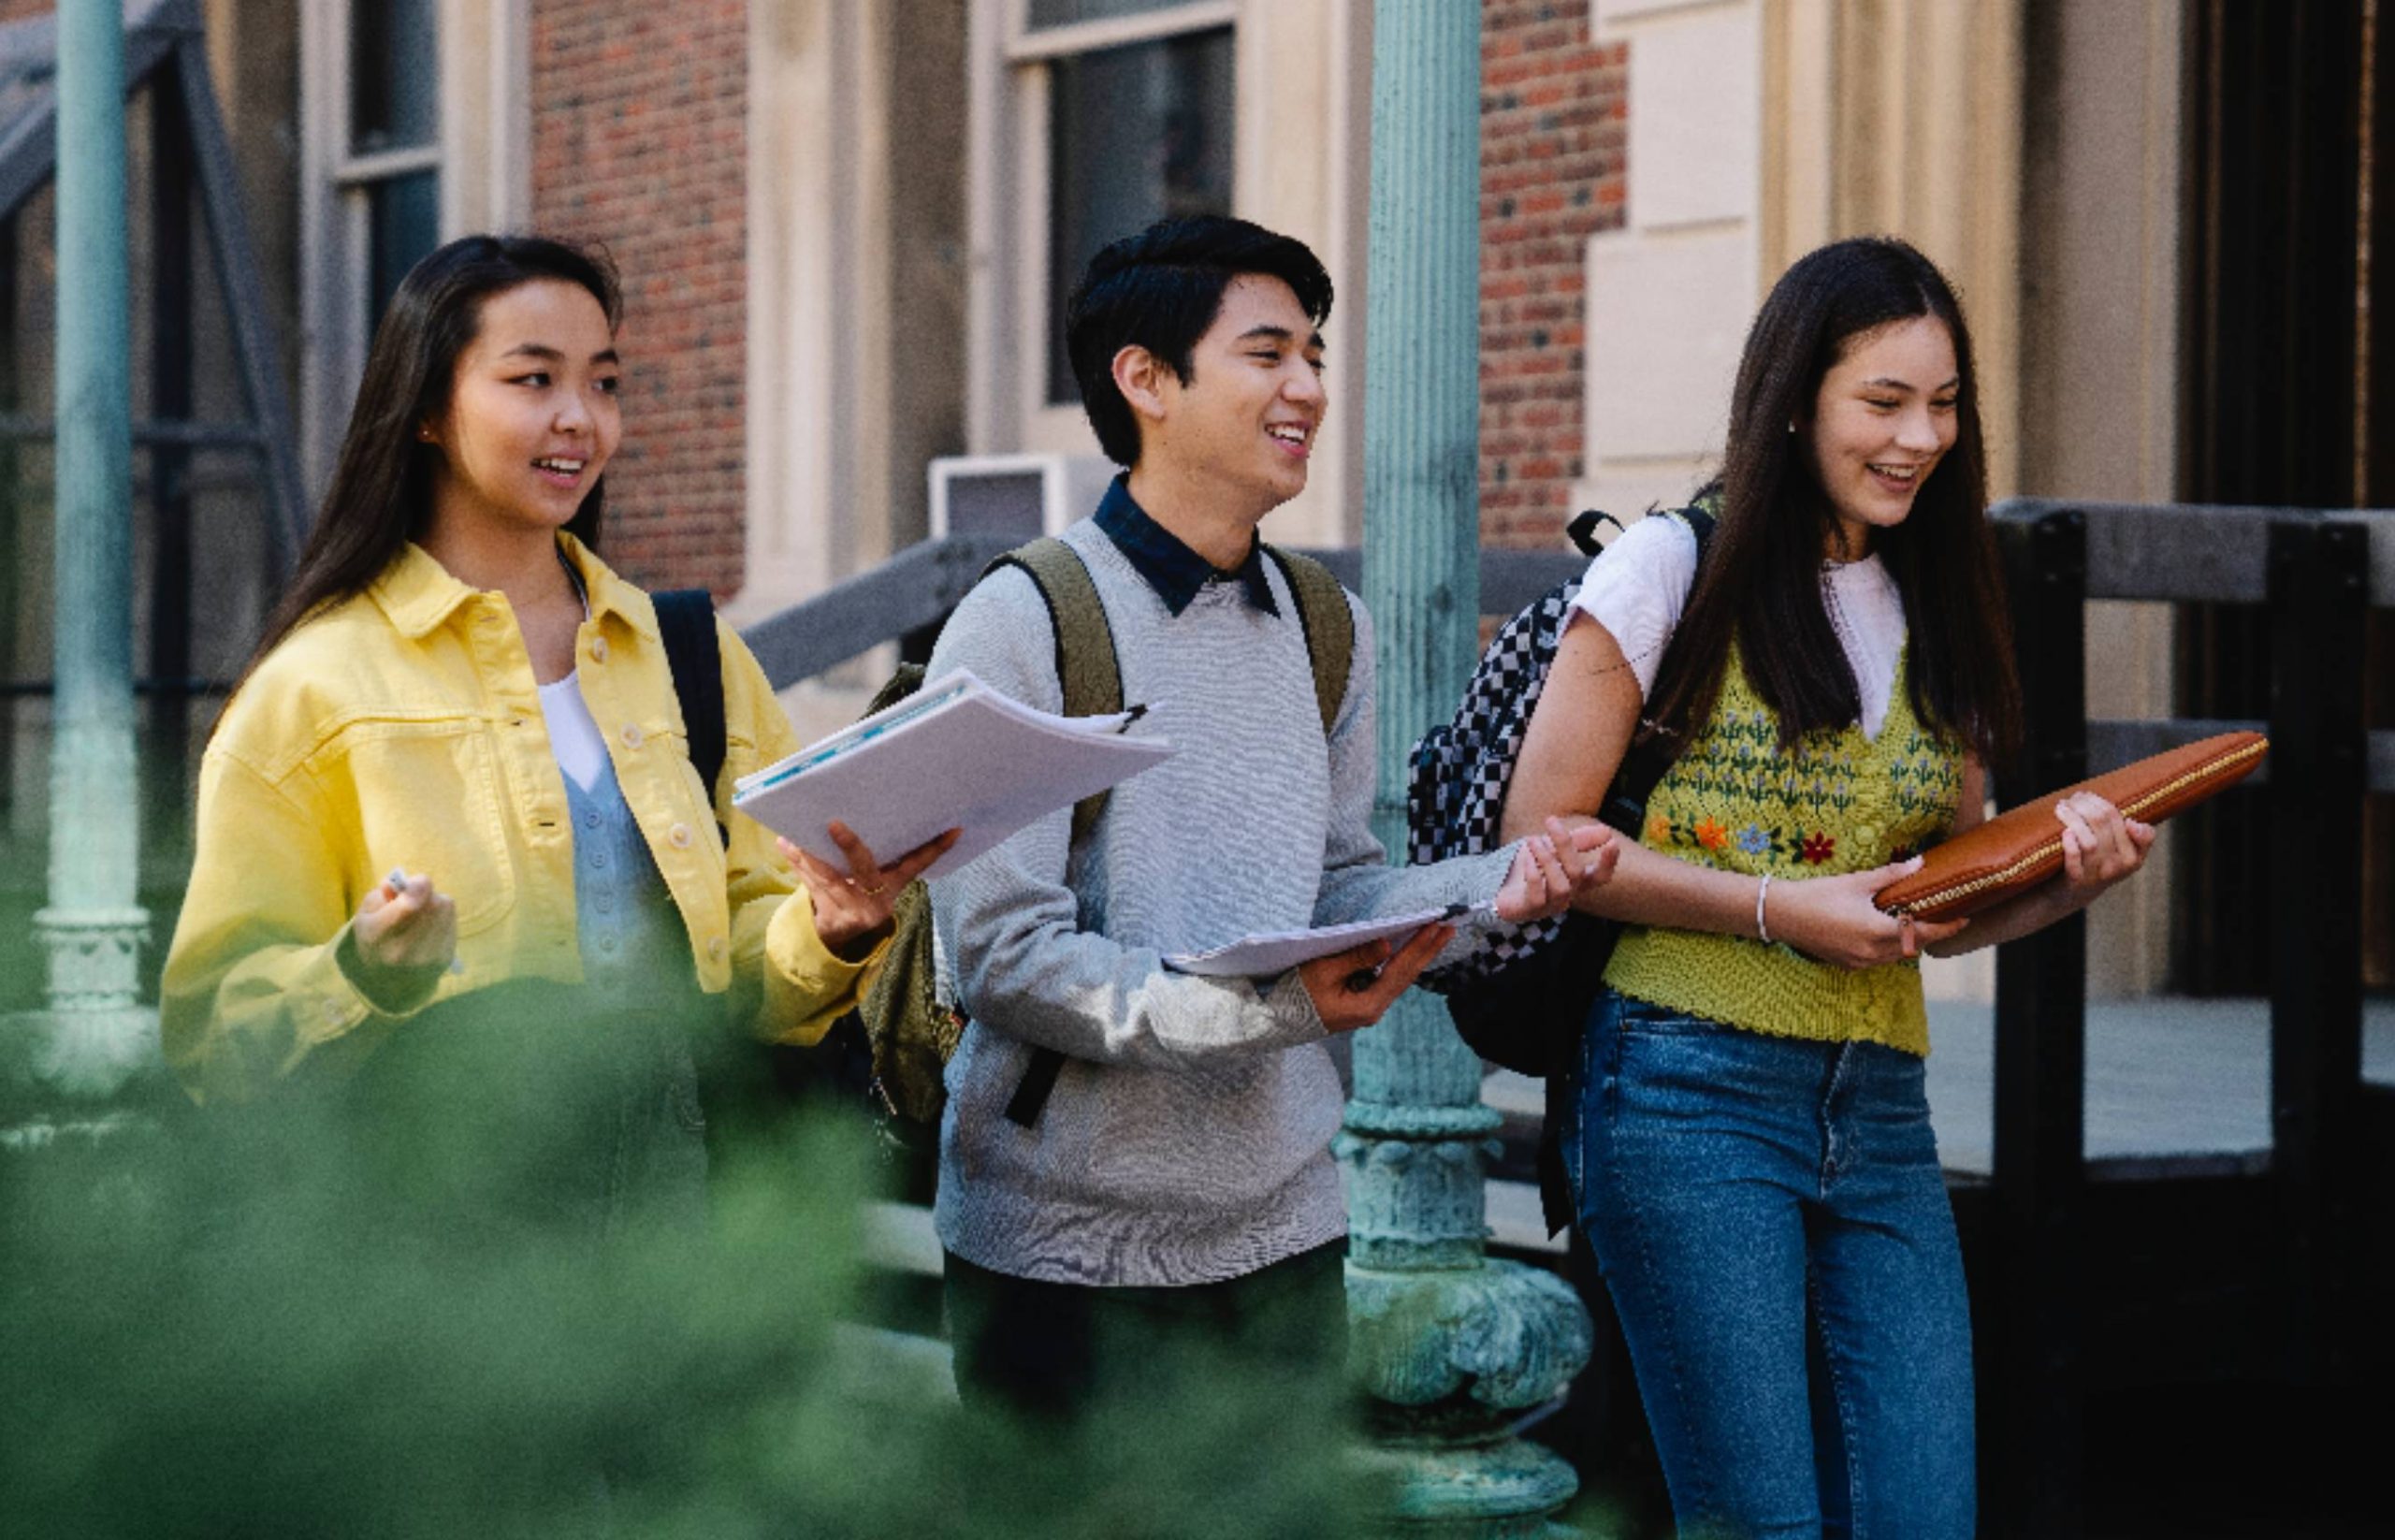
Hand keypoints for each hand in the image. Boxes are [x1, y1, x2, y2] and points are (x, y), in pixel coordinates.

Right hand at [355, 868, 457, 971]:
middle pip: (433, 903)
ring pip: (445, 908)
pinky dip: (443, 917)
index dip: (418, 887)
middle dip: (426, 893)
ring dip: (436, 903)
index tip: (417, 882)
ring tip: (422, 912)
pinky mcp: (445, 959)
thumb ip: (381, 895)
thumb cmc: (376, 938)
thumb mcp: (366, 915)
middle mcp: (403, 951)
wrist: (389, 980)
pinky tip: (430, 926)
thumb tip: (404, 882)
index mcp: (376, 937)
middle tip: (416, 897)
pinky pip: (452, 921)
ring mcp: (427, 958)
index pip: (409, 906)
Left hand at [782, 821, 961, 960]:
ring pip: (829, 877)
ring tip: (795, 833)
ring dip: (810, 854)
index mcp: (893, 888)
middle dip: (850, 847)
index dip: (935, 849)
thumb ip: (902, 858)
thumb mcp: (886, 881)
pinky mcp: (827, 915)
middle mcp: (876, 900)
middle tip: (835, 824)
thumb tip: (942, 827)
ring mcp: (851, 909)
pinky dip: (796, 862)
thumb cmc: (864, 895)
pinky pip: (809, 884)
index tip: (952, 830)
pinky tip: (784, 842)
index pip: (917, 864)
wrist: (841, 935)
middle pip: (864, 870)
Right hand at [1297, 921, 1455, 1034]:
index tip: (1437, 925)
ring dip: (1416, 956)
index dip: (1419, 946)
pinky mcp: (1359, 1003)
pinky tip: (1408, 952)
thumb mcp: (1324, 971)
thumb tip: (1387, 945)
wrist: (1275, 1022)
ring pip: (1398, 979)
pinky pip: (1386, 981)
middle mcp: (1373, 1010)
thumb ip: (1357, 958)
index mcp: (1368, 1005)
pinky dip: (1400, 964)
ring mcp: (1367, 1008)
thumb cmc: (1295, 996)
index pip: (1400, 970)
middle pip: (1406, 976)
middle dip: (1427, 950)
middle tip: (1449, 928)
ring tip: (1435, 937)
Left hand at [1493, 817, 1620, 924]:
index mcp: (1576, 881)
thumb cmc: (1530, 866)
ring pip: (1561, 887)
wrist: (1496, 885)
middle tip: (1550, 821)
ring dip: (1548, 859)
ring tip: (1533, 840)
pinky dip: (1534, 874)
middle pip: (1576, 873)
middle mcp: (1567, 895)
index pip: (1601, 877)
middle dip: (1565, 845)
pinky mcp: (1529, 910)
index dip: (1609, 862)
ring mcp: (1549, 905)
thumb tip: (1607, 830)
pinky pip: (1537, 896)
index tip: (1612, 842)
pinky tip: (1526, 858)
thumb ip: (1577, 841)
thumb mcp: (1553, 848)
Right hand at [1776, 857, 1968, 970]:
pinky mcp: (1847, 964)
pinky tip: (1886, 932)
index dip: (1947, 927)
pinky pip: (1879, 959)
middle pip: (1914, 947)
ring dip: (1910, 942)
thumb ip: (1892, 875)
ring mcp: (1859, 962)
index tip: (1964, 919)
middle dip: (1929, 934)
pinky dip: (1889, 948)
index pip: (1924, 933)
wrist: (1781, 915)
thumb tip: (1920, 863)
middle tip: (1942, 916)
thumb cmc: (1818, 895)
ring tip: (1916, 923)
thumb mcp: (1857, 882)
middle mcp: (1872, 952)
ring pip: (1897, 956)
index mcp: (1878, 931)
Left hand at [2055, 791, 2154, 893]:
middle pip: (2104, 825)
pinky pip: (2075, 862)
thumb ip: (2135, 836)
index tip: (2089, 796)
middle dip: (2086, 804)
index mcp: (2133, 857)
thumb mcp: (2122, 853)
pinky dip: (2071, 846)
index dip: (2105, 805)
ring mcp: (2097, 875)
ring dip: (2074, 819)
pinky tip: (2065, 832)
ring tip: (2061, 807)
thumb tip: (2131, 821)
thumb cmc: (2096, 865)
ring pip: (2090, 841)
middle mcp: (2118, 866)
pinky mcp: (2075, 881)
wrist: (2070, 895)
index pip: (2121, 822)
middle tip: (2072, 798)